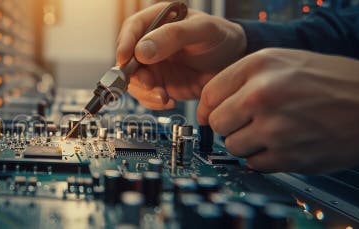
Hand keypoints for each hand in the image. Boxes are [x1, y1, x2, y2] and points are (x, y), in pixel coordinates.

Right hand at [116, 3, 246, 109]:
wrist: (234, 64)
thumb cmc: (221, 38)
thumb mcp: (203, 31)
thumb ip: (173, 36)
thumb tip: (141, 50)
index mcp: (157, 21)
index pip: (132, 28)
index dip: (125, 43)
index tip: (125, 58)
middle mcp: (150, 43)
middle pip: (127, 58)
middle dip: (134, 75)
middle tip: (149, 84)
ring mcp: (153, 65)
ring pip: (133, 80)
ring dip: (144, 92)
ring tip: (163, 96)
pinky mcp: (159, 83)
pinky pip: (146, 95)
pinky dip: (153, 101)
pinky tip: (169, 101)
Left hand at [197, 48, 358, 172]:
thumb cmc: (337, 81)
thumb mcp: (286, 60)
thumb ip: (246, 78)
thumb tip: (212, 104)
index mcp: (259, 66)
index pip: (209, 94)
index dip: (209, 108)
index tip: (212, 115)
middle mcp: (262, 95)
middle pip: (217, 122)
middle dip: (230, 126)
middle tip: (249, 123)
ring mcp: (274, 128)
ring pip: (233, 146)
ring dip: (247, 144)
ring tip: (273, 133)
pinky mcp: (288, 156)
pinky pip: (255, 164)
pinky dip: (265, 159)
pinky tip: (285, 145)